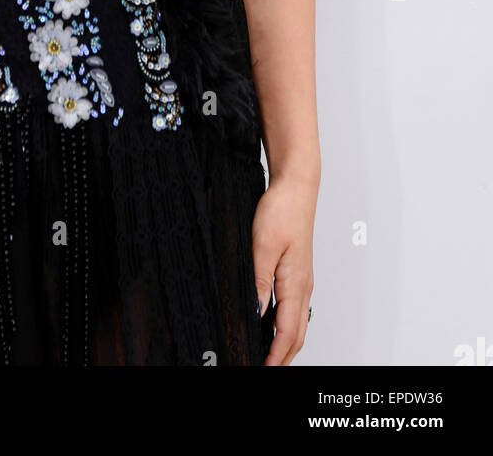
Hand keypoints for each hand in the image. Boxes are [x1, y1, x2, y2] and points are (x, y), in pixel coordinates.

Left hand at [252, 173, 316, 365]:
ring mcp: (301, 280)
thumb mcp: (262, 246)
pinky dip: (283, 325)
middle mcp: (302, 287)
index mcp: (295, 285)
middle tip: (262, 368)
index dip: (274, 357)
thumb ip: (258, 282)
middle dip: (281, 358)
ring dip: (283, 343)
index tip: (261, 370)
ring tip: (265, 355)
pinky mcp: (296, 272)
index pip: (287, 333)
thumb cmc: (282, 211)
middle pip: (296, 335)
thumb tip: (254, 313)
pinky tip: (268, 323)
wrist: (296, 187)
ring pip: (296, 323)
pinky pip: (292, 308)